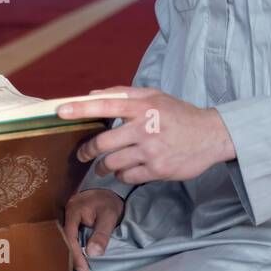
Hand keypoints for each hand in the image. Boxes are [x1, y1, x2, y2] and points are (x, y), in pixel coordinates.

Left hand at [58, 86, 235, 185]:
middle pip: (102, 144)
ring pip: (112, 163)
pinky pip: (128, 177)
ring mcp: (151, 151)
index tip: (59, 111)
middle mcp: (145, 128)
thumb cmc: (179, 114)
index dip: (79, 109)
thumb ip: (123, 94)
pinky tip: (127, 170)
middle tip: (82, 154)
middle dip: (87, 152)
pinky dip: (122, 176)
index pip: (104, 105)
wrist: (211, 135)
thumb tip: (92, 95)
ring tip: (104, 165)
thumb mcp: (155, 96)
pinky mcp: (158, 170)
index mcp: (143, 106)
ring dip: (104, 166)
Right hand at [63, 187, 124, 270]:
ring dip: (69, 255)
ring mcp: (65, 218)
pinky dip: (72, 249)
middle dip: (69, 258)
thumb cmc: (109, 203)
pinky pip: (67, 238)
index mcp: (73, 210)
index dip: (75, 255)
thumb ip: (102, 234)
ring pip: (63, 240)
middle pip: (62, 240)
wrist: (109, 193)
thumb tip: (92, 253)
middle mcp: (65, 214)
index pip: (69, 237)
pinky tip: (78, 260)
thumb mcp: (110, 216)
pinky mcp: (69, 223)